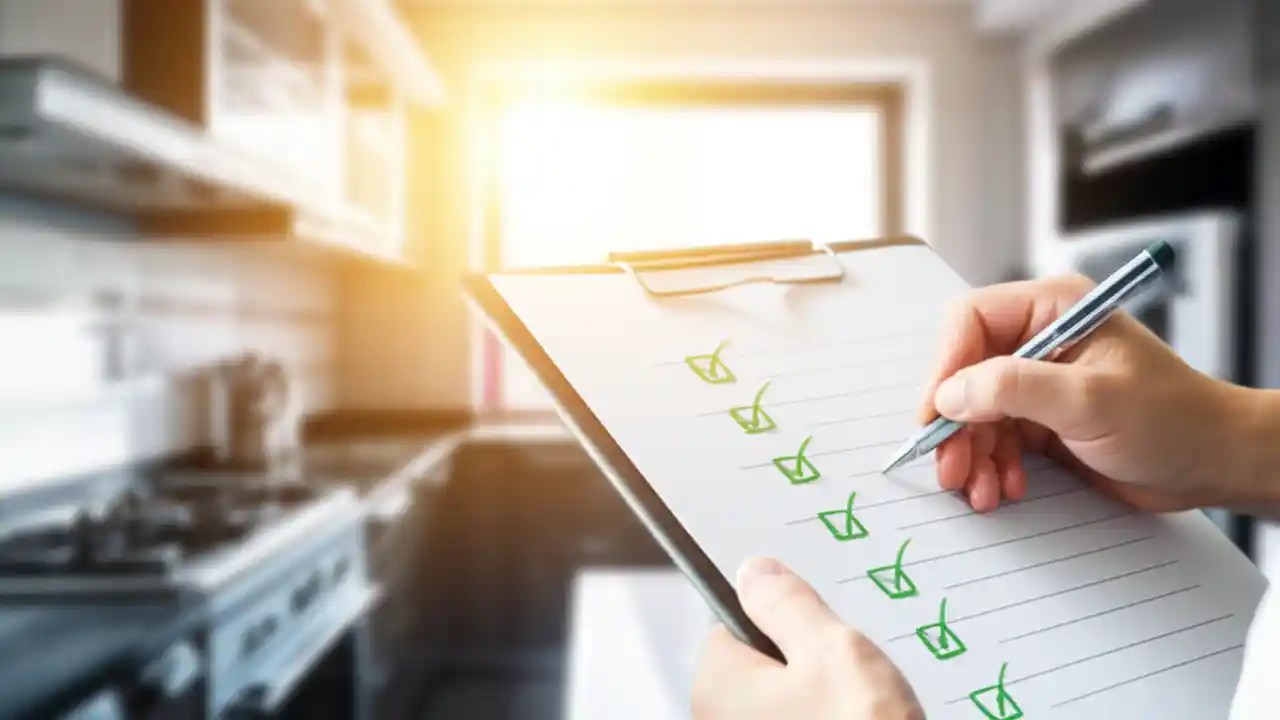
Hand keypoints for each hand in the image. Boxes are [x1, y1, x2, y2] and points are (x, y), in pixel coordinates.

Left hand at [692, 557, 921, 719]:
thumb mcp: (830, 650)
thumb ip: (787, 604)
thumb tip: (753, 571)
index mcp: (715, 685)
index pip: (734, 623)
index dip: (781, 620)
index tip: (818, 629)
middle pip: (762, 665)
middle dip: (808, 662)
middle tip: (851, 672)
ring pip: (789, 700)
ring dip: (827, 697)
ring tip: (864, 705)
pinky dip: (833, 718)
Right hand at [920, 274, 1275, 512]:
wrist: (1212, 464)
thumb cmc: (1171, 419)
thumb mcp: (1089, 400)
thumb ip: (1014, 389)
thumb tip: (949, 394)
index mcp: (1053, 308)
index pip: (971, 322)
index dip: (945, 367)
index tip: (935, 414)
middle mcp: (1038, 338)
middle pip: (965, 373)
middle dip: (955, 425)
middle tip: (950, 467)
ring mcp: (1038, 381)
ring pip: (974, 412)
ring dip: (971, 454)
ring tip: (979, 490)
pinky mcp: (1040, 418)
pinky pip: (994, 438)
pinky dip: (991, 466)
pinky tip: (1004, 488)